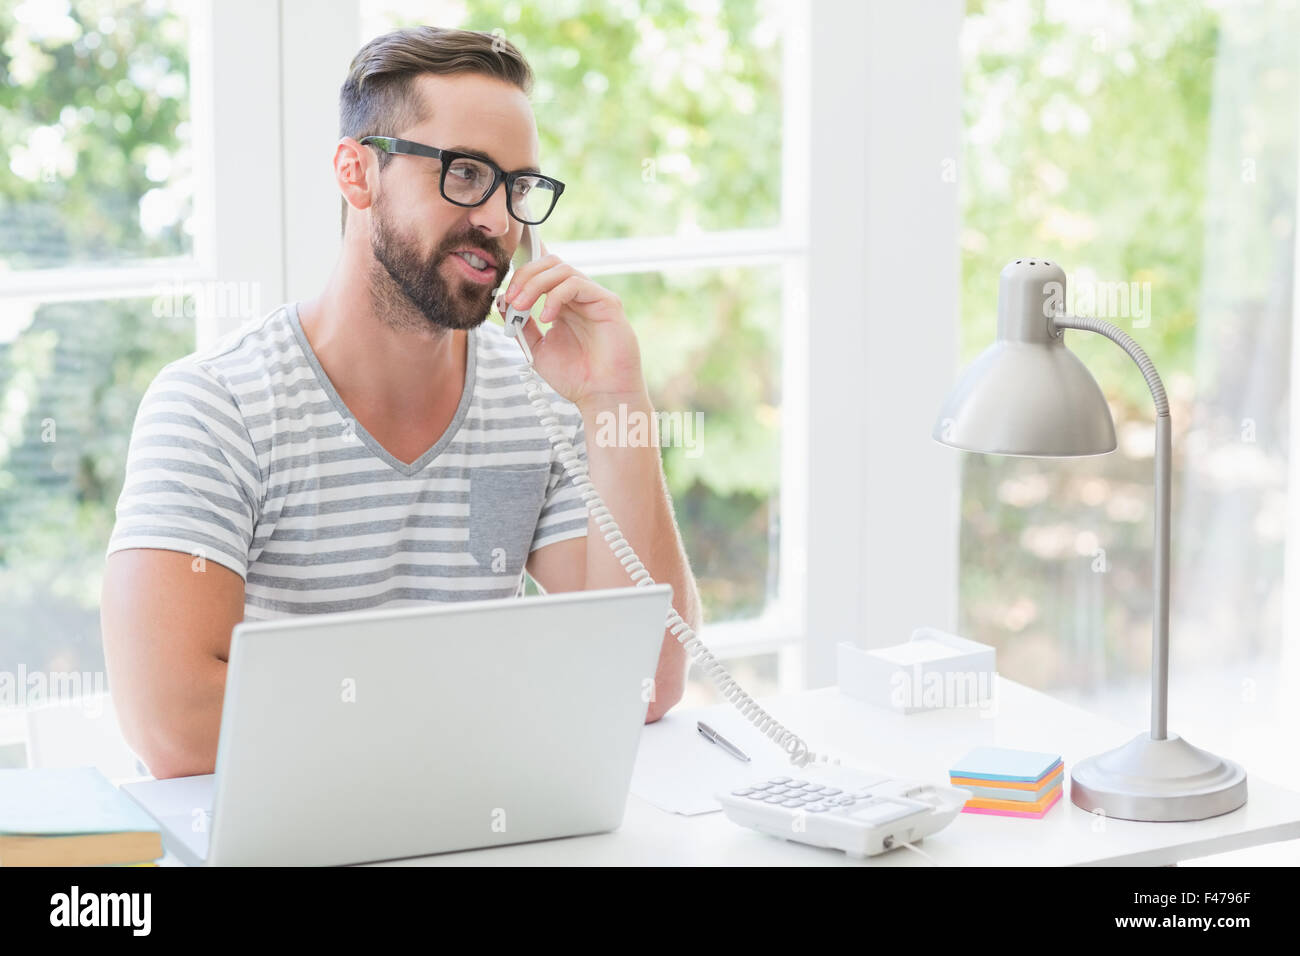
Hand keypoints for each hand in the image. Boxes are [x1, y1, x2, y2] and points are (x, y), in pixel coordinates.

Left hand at [498, 244, 646, 411]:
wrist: (601, 396)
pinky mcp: (608, 302)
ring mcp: (594, 298)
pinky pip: (577, 284)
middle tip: (511, 298)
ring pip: (562, 269)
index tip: (504, 296)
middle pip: (550, 263)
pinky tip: (547, 318)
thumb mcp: (537, 349)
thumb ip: (521, 326)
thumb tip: (503, 301)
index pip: (542, 272)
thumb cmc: (575, 377)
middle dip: (525, 275)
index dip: (521, 275)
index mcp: (563, 304)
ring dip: (535, 284)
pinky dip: (556, 296)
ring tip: (522, 306)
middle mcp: (579, 297)